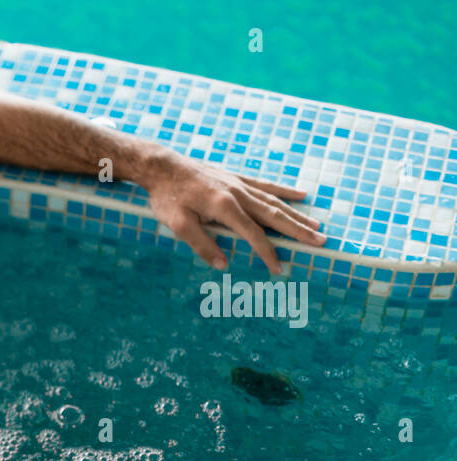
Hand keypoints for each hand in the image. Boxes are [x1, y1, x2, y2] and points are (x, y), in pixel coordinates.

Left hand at [136, 148, 326, 273]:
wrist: (162, 167)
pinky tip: (302, 195)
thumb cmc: (167, 198)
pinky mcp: (236, 178)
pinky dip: (285, 191)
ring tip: (317, 226)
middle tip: (321, 242)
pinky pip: (266, 186)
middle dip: (298, 231)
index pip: (253, 235)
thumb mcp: (178, 225)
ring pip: (274, 201)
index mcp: (225, 207)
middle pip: (274, 216)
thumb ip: (202, 245)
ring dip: (297, 215)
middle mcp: (238, 194)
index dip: (268, 253)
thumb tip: (223, 265)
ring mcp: (239, 184)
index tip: (279, 269)